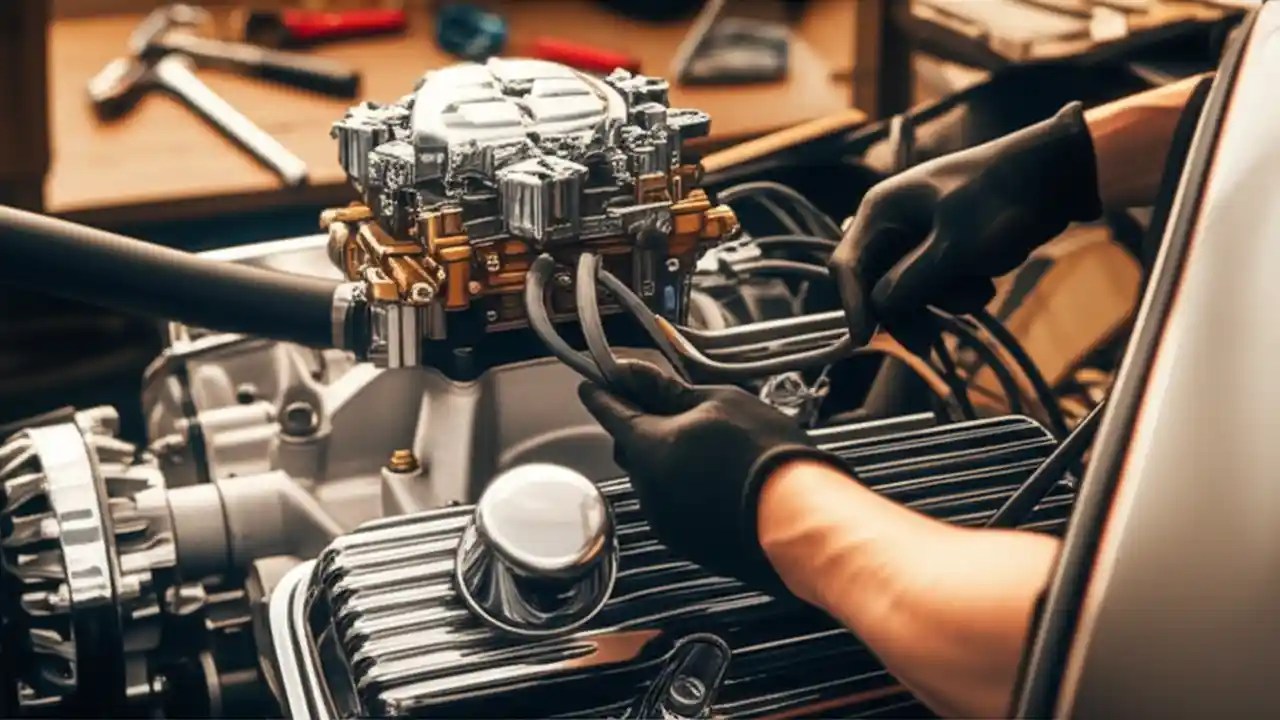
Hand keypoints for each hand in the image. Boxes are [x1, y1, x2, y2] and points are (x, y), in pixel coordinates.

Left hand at [577, 360, 846, 595]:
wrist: (802, 519)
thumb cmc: (765, 453)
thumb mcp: (718, 402)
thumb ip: (666, 389)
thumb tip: (631, 373)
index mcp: (648, 447)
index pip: (609, 412)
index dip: (601, 393)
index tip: (594, 382)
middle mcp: (647, 489)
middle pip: (631, 448)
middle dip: (643, 428)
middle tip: (676, 410)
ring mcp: (665, 522)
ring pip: (654, 480)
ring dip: (669, 462)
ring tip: (714, 452)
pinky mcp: (687, 546)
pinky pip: (674, 508)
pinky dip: (686, 491)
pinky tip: (721, 483)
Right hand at [830, 101, 1103, 344]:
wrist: (1056, 174)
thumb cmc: (1001, 200)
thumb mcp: (955, 246)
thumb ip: (912, 282)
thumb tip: (879, 309)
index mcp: (882, 211)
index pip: (847, 266)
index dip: (852, 305)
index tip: (864, 341)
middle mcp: (893, 224)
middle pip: (877, 285)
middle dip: (907, 312)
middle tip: (928, 343)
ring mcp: (919, 236)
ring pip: (911, 290)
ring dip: (944, 300)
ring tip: (981, 288)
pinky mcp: (945, 248)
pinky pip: (938, 284)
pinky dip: (960, 288)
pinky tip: (988, 275)